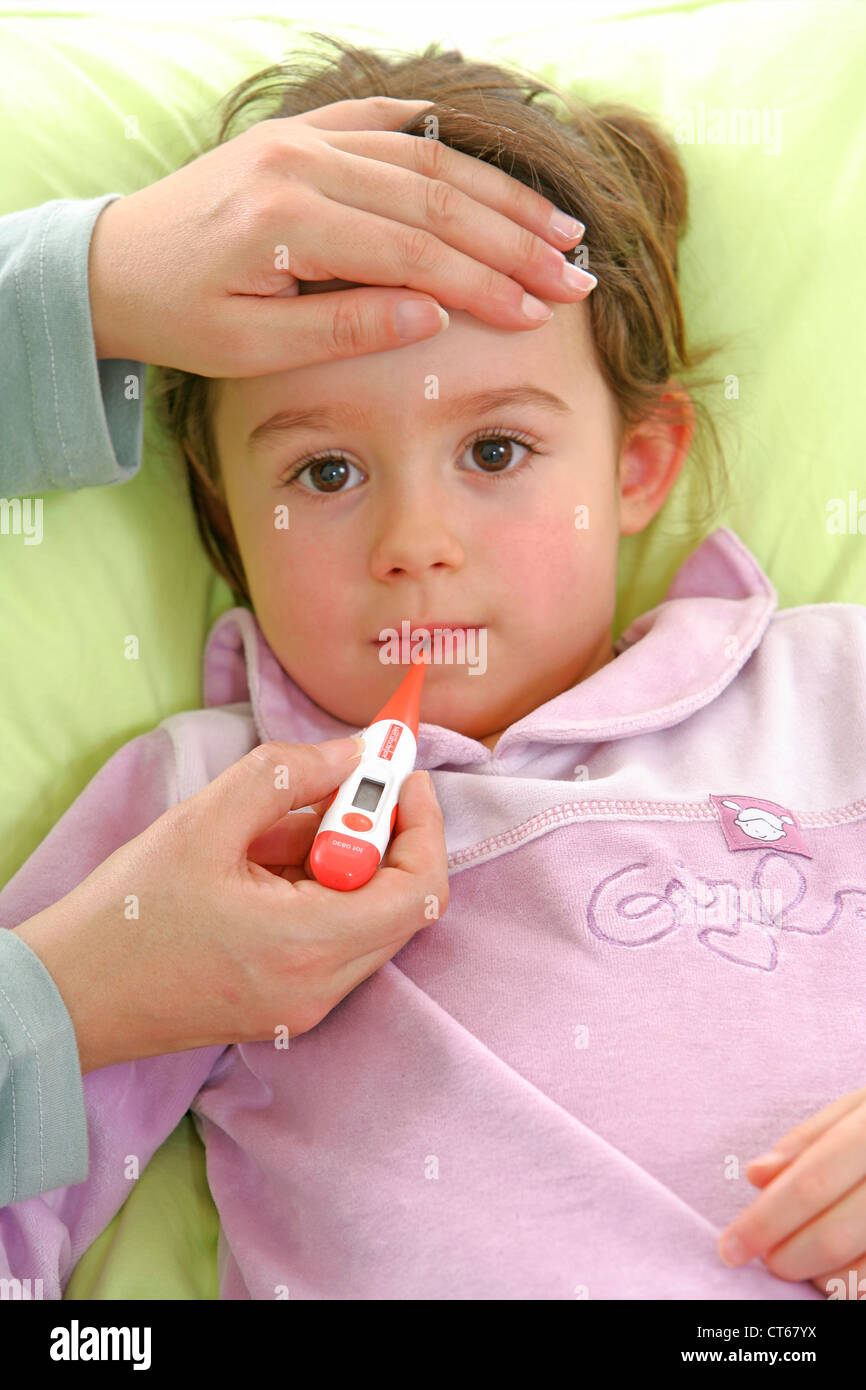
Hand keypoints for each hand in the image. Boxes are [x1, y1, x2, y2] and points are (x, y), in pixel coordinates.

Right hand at [13, 738, 448, 1070]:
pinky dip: (322, 894)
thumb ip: (289, 775)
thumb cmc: (127, 913)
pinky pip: (336, 941)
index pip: (420, 890)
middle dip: (381, 834)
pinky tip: (263, 868)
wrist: (71, 996)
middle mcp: (320, 989)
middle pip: (403, 903)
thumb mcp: (204, 821)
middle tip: (333, 789)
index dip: (423, 823)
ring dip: (345, 864)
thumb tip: (355, 752)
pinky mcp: (287, 1007)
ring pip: (369, 921)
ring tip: (275, 833)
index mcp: (307, 946)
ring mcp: (305, 1006)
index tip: (398, 774)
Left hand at [88, 95, 592, 374]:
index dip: (485, 283)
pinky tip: (492, 175)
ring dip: (499, 194)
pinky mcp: (301, 132)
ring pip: (424, 155)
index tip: (539, 313)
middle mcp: (300, 162)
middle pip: (434, 197)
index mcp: (287, 222)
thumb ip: (344, 329)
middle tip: (576, 276)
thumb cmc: (182, 317)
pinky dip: (445, 143)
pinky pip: (387, 121)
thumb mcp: (253, 347)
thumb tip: (433, 314)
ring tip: (560, 231)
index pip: (413, 251)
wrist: (118, 264)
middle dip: (513, 241)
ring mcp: (302, 138)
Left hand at [717, 1085, 865, 1296]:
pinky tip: (840, 1271)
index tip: (729, 1248)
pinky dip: (855, 1283)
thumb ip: (805, 1142)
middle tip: (769, 1261)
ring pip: (865, 1269)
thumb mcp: (854, 1110)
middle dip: (791, 1256)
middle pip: (838, 1232)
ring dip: (823, 1276)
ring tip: (805, 1262)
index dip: (765, 1220)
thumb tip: (756, 1176)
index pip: (811, 1183)